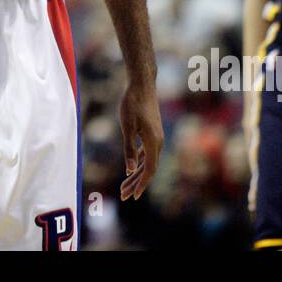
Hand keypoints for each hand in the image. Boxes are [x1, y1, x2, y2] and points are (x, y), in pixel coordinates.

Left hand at [119, 80, 162, 200]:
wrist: (142, 84)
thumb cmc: (132, 103)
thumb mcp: (127, 126)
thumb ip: (129, 148)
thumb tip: (130, 170)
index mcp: (153, 142)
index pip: (148, 170)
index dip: (140, 184)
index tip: (132, 196)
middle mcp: (158, 142)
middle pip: (149, 169)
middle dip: (136, 183)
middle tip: (123, 195)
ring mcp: (156, 137)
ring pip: (148, 161)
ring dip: (137, 174)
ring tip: (124, 185)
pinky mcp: (152, 132)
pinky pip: (148, 153)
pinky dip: (139, 162)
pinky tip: (131, 167)